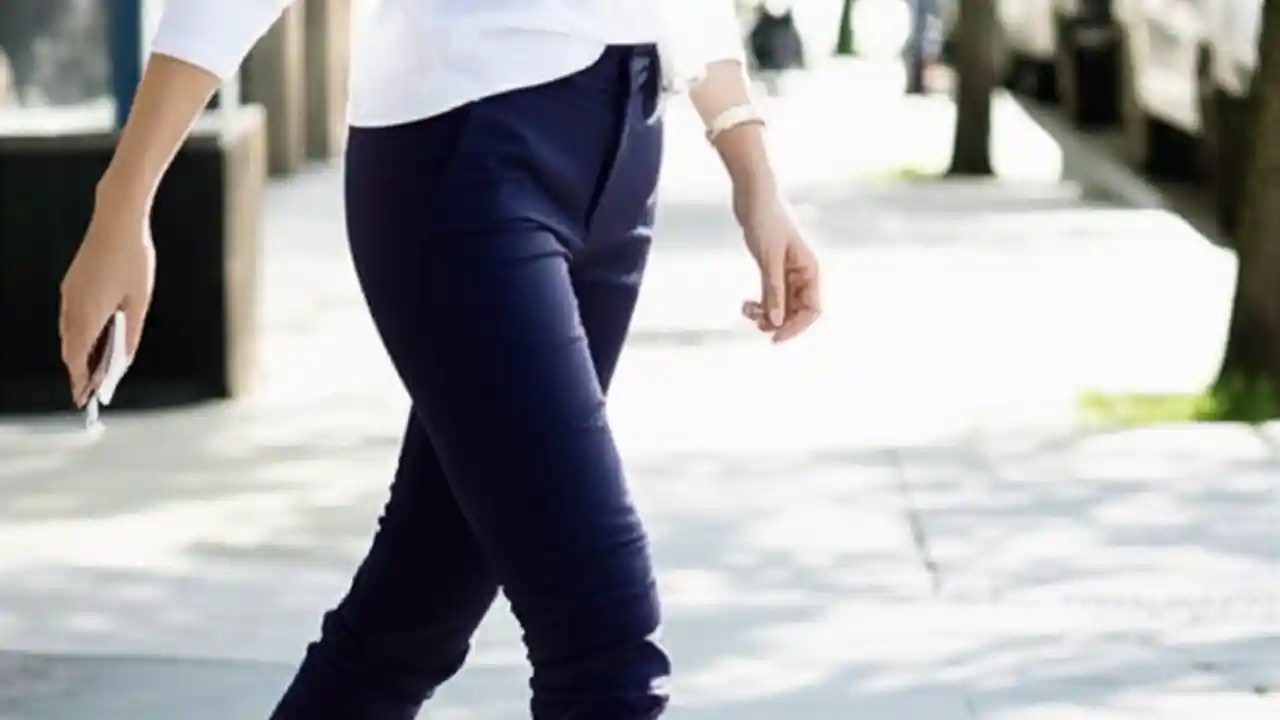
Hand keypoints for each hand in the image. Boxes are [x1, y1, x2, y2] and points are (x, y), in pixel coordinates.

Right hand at [59, 191, 154, 406]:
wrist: (116, 220)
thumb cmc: (134, 259)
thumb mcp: (140, 301)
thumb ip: (131, 334)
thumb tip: (124, 361)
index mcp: (88, 313)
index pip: (77, 357)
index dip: (80, 380)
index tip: (83, 399)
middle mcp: (72, 305)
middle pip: (69, 348)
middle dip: (78, 370)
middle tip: (88, 391)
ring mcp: (68, 293)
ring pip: (68, 332)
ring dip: (77, 351)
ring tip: (92, 370)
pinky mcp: (71, 283)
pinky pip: (70, 316)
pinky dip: (78, 333)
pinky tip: (92, 340)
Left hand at [734, 184, 821, 342]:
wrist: (752, 197)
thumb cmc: (765, 222)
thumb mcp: (769, 259)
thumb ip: (774, 291)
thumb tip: (776, 321)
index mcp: (810, 270)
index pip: (812, 309)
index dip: (796, 327)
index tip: (775, 337)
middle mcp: (802, 274)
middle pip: (797, 311)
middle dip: (778, 321)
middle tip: (754, 323)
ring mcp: (787, 273)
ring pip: (781, 306)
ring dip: (766, 314)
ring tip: (746, 310)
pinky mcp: (771, 270)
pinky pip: (770, 297)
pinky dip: (759, 304)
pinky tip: (745, 305)